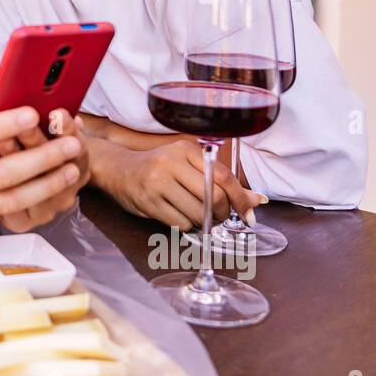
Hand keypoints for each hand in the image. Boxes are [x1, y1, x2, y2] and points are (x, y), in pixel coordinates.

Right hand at [92, 139, 265, 231]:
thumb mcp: (188, 166)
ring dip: (203, 222)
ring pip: (197, 213)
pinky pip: (180, 223)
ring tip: (195, 216)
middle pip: (213, 197)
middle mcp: (171, 162)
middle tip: (220, 218)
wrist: (117, 169)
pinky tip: (179, 217)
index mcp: (186, 149)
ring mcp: (158, 182)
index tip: (249, 214)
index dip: (241, 199)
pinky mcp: (148, 201)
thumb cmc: (158, 169)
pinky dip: (186, 226)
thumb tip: (258, 200)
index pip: (223, 176)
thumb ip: (222, 182)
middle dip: (222, 213)